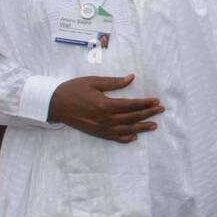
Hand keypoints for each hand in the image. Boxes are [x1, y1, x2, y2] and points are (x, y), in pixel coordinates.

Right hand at [47, 74, 162, 142]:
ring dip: (141, 127)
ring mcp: (101, 128)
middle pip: (131, 117)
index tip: (156, 100)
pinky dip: (125, 138)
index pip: (131, 105)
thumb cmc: (74, 89)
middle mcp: (105, 119)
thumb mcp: (93, 82)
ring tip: (154, 125)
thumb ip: (114, 82)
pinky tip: (134, 137)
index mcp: (105, 105)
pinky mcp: (96, 133)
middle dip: (148, 113)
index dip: (145, 103)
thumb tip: (131, 78)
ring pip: (126, 129)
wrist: (55, 104)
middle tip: (161, 110)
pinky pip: (114, 138)